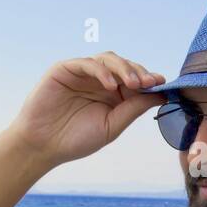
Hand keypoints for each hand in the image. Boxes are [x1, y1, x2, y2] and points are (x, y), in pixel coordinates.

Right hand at [11, 52, 166, 164]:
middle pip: (125, 66)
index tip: (163, 85)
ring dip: (124, 68)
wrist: (44, 146)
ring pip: (109, 59)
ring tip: (134, 84)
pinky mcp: (65, 69)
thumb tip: (162, 94)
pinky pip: (87, 63)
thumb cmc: (76, 139)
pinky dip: (102, 71)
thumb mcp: (112, 125)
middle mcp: (100, 80)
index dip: (150, 80)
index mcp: (113, 94)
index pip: (136, 80)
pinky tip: (111, 85)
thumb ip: (133, 109)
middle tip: (150, 83)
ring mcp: (83, 73)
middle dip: (140, 73)